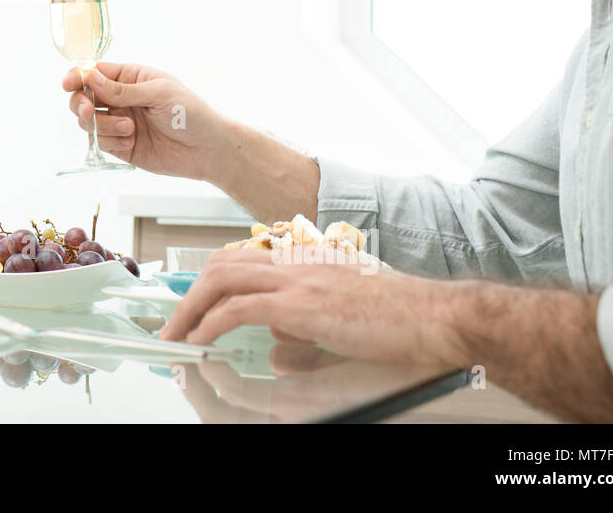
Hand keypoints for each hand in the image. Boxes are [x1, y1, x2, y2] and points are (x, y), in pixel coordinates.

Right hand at [61, 62, 231, 181]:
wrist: (208, 150)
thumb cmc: (191, 113)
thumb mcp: (158, 94)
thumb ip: (122, 89)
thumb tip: (90, 77)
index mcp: (130, 78)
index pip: (94, 73)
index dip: (77, 76)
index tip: (69, 83)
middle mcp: (120, 99)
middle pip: (83, 97)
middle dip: (81, 104)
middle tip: (89, 112)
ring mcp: (119, 122)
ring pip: (88, 122)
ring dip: (102, 127)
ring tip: (129, 130)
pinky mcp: (121, 146)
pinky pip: (100, 143)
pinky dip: (111, 142)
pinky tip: (131, 141)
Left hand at [158, 246, 467, 366]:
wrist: (437, 317)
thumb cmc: (403, 319)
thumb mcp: (342, 323)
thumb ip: (305, 334)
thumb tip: (277, 353)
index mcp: (307, 263)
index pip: (245, 259)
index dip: (213, 278)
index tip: (194, 302)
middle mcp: (297, 263)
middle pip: (224, 264)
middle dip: (191, 293)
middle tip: (175, 323)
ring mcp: (298, 280)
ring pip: (222, 279)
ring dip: (192, 308)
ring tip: (177, 334)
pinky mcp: (302, 305)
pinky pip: (240, 308)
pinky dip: (212, 323)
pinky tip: (203, 339)